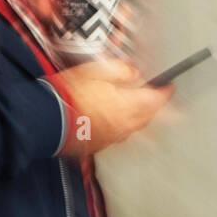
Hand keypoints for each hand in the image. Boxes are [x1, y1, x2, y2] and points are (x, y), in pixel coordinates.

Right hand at [49, 57, 173, 156]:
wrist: (46, 119)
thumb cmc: (70, 93)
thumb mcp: (96, 70)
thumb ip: (120, 71)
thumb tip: (134, 73)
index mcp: (127, 106)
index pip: (156, 101)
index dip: (165, 93)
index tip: (169, 87)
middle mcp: (124, 125)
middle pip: (148, 118)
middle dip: (156, 108)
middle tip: (158, 99)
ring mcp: (111, 138)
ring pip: (134, 129)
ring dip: (140, 119)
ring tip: (140, 110)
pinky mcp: (97, 145)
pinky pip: (117, 135)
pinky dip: (122, 127)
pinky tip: (116, 121)